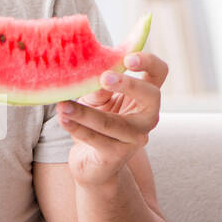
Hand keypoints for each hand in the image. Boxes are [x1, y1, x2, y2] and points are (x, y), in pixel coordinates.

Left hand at [57, 51, 165, 188]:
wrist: (90, 163)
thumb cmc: (95, 123)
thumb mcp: (97, 99)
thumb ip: (99, 87)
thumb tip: (95, 75)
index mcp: (144, 97)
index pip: (159, 72)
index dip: (148, 62)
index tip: (127, 58)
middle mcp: (147, 117)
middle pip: (151, 96)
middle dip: (129, 84)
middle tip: (104, 77)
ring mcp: (135, 138)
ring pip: (112, 123)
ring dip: (85, 113)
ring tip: (63, 105)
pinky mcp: (117, 155)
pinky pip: (96, 139)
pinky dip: (77, 128)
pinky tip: (63, 119)